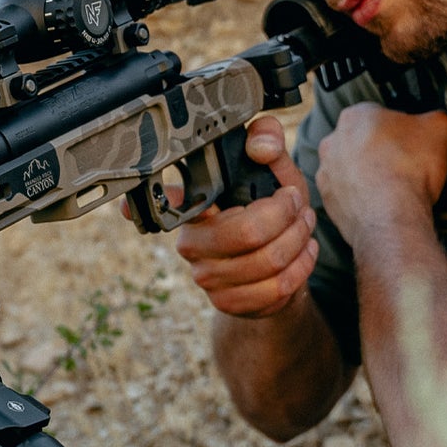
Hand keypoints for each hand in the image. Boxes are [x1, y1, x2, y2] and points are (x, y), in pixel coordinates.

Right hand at [158, 115, 320, 318]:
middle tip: (297, 204)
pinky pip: (275, 288)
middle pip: (247, 232)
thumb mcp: (273, 170)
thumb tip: (261, 144)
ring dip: (298, 240)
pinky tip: (303, 251)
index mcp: (194, 207)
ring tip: (303, 225)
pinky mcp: (228, 303)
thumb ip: (268, 143)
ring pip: (268, 261)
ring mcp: (207, 277)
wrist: (278, 266)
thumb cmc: (269, 212)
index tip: (142, 200)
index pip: (170, 202)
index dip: (161, 199)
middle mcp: (192, 243)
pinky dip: (301, 267)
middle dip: (286, 216)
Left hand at [315, 100, 446, 241]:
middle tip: (405, 164)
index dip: (400, 128)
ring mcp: (326, 173)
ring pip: (351, 168)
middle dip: (381, 150)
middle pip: (362, 141)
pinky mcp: (327, 201)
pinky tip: (381, 203)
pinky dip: (361, 197)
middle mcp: (333, 141)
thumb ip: (435, 116)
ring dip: (369, 174)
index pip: (380, 114)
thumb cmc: (410, 172)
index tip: (412, 141)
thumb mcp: (438, 128)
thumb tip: (437, 118)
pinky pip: (346, 194)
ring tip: (393, 186)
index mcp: (356, 116)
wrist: (393, 220)